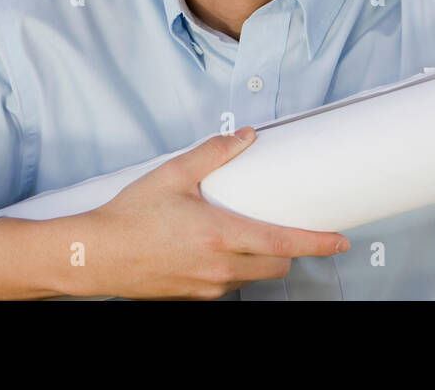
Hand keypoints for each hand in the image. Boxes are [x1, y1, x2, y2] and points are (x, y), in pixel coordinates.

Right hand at [73, 127, 350, 299]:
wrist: (94, 257)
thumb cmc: (129, 217)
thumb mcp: (171, 175)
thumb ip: (213, 153)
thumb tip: (245, 136)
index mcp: (220, 235)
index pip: (283, 243)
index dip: (317, 242)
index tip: (340, 240)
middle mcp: (219, 267)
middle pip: (276, 265)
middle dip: (287, 250)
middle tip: (280, 227)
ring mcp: (207, 287)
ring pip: (252, 277)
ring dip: (258, 260)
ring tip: (238, 235)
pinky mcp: (193, 298)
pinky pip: (227, 285)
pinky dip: (231, 269)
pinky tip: (210, 251)